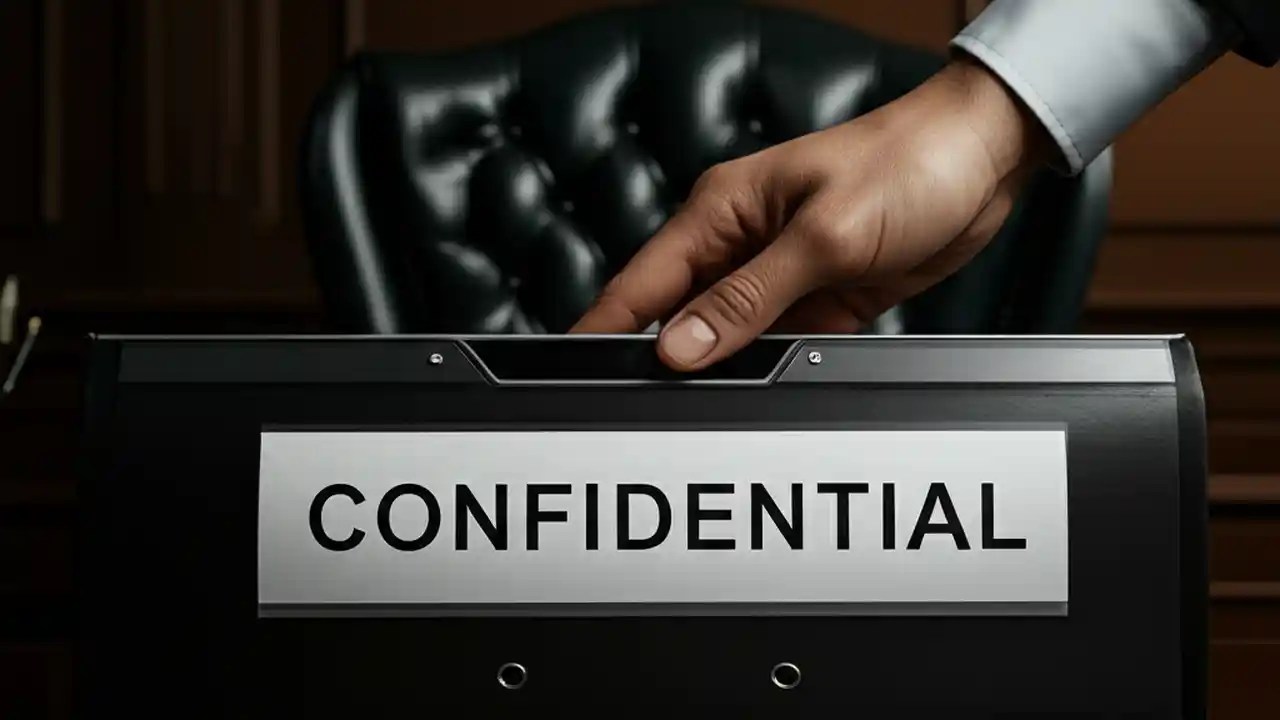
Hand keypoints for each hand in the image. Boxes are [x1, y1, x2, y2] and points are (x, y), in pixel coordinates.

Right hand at [570, 58, 1051, 369]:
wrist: (982, 159)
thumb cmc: (905, 164)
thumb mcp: (821, 236)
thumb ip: (746, 297)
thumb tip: (679, 347)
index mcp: (720, 212)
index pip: (639, 283)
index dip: (604, 331)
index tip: (574, 376)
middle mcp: (738, 244)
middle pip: (674, 317)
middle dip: (657, 363)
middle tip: (637, 415)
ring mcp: (776, 275)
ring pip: (722, 338)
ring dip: (714, 371)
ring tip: (697, 416)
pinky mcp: (816, 299)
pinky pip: (774, 346)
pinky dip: (767, 371)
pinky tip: (760, 395)